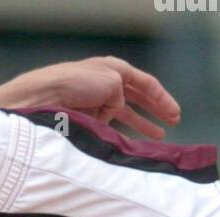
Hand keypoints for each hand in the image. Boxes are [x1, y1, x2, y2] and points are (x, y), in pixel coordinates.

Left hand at [0, 57, 180, 139]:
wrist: (43, 98)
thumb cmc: (75, 84)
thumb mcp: (109, 81)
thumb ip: (121, 95)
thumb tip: (116, 109)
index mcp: (114, 70)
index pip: (145, 84)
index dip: (162, 100)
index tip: (176, 116)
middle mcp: (106, 84)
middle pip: (138, 98)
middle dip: (156, 111)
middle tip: (173, 124)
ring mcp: (96, 102)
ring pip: (125, 115)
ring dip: (142, 125)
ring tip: (158, 137)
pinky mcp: (85, 118)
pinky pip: (109, 127)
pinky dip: (120, 134)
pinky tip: (130, 144)